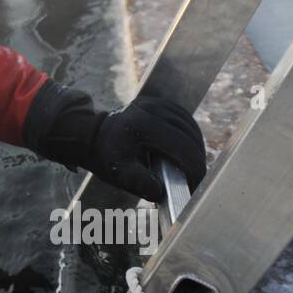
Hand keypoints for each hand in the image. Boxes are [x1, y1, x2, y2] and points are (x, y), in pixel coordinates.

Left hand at [31, 87, 205, 201]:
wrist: (96, 136)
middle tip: (196, 179)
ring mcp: (156, 102)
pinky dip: (191, 136)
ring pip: (191, 126)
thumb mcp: (119, 172)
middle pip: (189, 136)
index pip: (181, 146)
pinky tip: (189, 151)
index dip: (194, 168)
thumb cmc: (108, 157)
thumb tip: (160, 190)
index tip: (195, 185)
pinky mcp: (160, 101)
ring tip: (193, 168)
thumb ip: (138, 182)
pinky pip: (186, 119)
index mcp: (140, 125)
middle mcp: (150, 108)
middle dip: (197, 160)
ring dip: (197, 148)